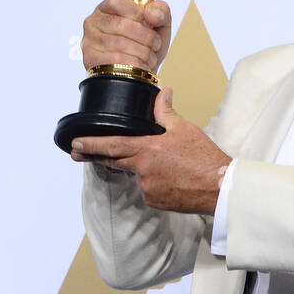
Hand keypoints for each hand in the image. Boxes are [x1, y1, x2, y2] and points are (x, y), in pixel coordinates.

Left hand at [70, 88, 231, 214]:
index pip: (112, 145)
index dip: (90, 144)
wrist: (219, 187)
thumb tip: (163, 92)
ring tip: (167, 165)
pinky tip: (172, 178)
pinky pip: (147, 189)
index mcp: (147, 150)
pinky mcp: (154, 201)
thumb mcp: (185, 129)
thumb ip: (166, 112)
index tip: (74, 143)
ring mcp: (146, 188)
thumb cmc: (204, 157)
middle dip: (94, 156)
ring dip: (140, 168)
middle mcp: (142, 170)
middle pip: (112, 161)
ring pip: (135, 175)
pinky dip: (153, 182)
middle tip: (77, 153)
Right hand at [82, 0, 171, 73]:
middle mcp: (94, 21)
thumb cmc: (147, 44)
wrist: (142, 71)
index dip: (138, 13)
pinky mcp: (90, 59)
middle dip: (147, 38)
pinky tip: (140, 65)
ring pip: (120, 44)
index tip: (149, 24)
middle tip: (155, 45)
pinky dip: (135, 64)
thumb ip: (161, 10)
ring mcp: (89, 40)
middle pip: (122, 25)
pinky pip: (116, 61)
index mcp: (108, 7)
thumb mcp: (160, 23)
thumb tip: (151, 14)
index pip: (118, 1)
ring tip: (149, 57)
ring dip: (143, 53)